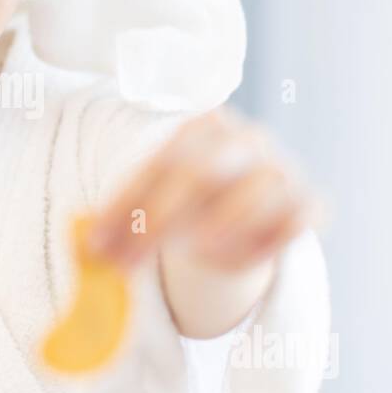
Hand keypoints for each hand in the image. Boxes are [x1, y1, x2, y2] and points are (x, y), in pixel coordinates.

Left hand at [87, 105, 324, 275]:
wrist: (247, 214)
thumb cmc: (187, 206)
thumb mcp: (151, 202)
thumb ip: (121, 219)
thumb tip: (80, 246)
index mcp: (203, 126)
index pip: (159, 163)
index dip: (124, 206)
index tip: (95, 245)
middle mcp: (247, 138)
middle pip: (199, 175)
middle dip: (155, 224)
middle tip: (123, 266)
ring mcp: (283, 168)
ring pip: (250, 196)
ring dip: (212, 233)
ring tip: (190, 257)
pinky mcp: (311, 202)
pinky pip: (290, 226)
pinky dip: (258, 248)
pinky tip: (229, 263)